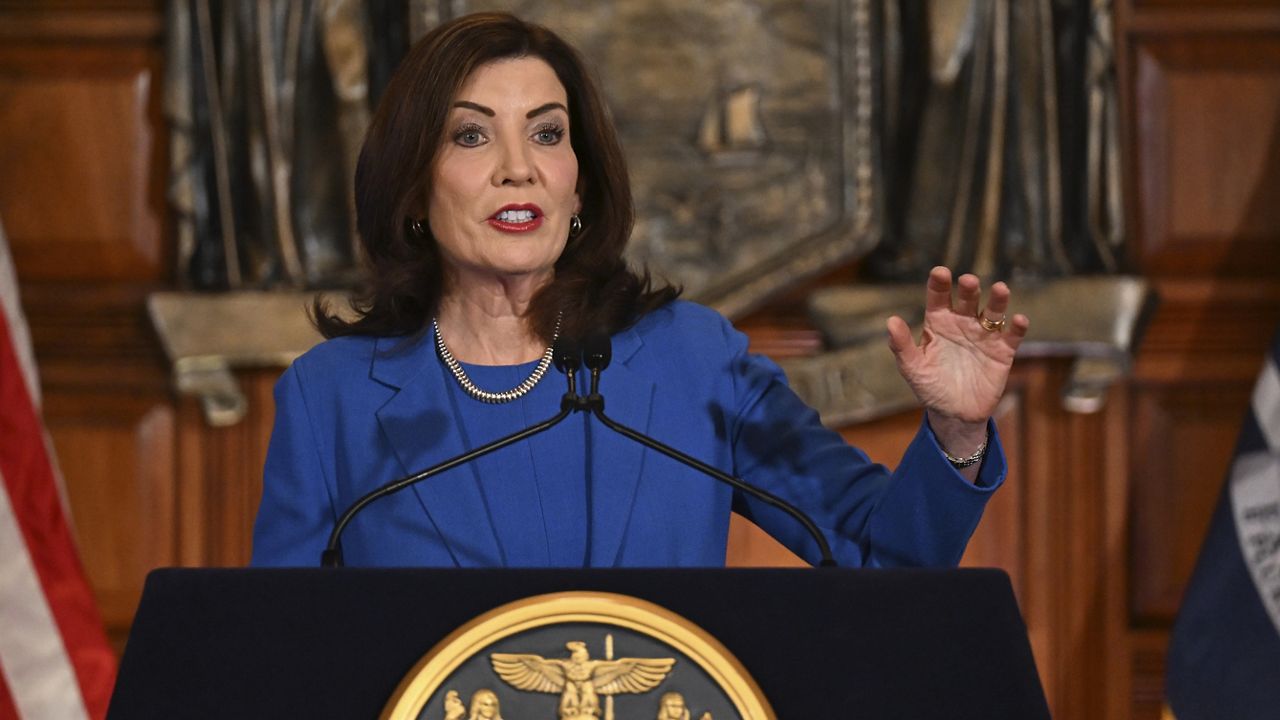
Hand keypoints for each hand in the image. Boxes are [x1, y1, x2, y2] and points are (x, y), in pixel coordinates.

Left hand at [886, 267, 1029, 428]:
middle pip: (967, 300)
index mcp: (938, 322)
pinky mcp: (1002, 351)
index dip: (939, 284)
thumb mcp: (913, 368)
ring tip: (1000, 289)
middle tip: (968, 281)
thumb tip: (891, 321)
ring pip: (993, 312)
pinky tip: (1019, 320)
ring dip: (997, 300)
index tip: (940, 272)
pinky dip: (1017, 327)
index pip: (938, 298)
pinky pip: (1012, 336)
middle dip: (969, 289)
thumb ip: (902, 346)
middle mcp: (962, 323)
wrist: (954, 413)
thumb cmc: (930, 387)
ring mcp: (984, 336)